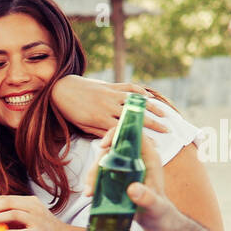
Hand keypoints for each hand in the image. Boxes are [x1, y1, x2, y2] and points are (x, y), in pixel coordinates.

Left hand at [50, 75, 168, 134]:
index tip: (154, 144)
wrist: (62, 89)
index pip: (126, 130)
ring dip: (152, 107)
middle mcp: (109, 106)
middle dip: (153, 123)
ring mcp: (111, 94)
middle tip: (167, 130)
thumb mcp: (84, 126)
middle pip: (136, 116)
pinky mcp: (111, 85)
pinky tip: (149, 97)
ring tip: (164, 114)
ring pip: (136, 101)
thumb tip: (116, 141)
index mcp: (101, 119)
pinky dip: (140, 92)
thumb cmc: (72, 112)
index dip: (141, 137)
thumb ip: (101, 132)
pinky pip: (129, 87)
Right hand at [84, 129, 175, 230]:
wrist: (154, 218)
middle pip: (111, 148)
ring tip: (90, 192)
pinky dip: (92, 181)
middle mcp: (134, 158)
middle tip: (92, 180)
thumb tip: (133, 189)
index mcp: (148, 157)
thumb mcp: (156, 205)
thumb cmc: (159, 209)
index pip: (132, 134)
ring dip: (92, 174)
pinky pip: (100, 172)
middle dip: (98, 161)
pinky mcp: (115, 177)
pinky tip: (90, 194)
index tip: (104, 145)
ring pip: (102, 160)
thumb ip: (148, 198)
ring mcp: (123, 167)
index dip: (117, 134)